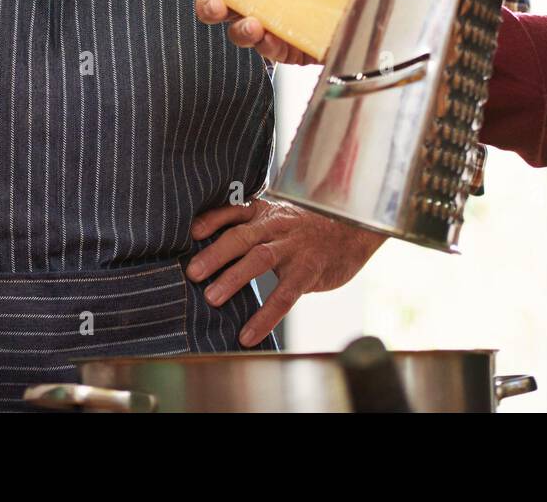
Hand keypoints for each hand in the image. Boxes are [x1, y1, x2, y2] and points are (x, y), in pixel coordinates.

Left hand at [186, 198, 384, 344]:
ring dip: (233, 277)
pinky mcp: (309, 270)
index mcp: (267, 212)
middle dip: (215, 253)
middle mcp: (278, 225)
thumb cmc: (310, 228)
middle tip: (192, 272)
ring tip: (211, 298)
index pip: (235, 210)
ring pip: (260, 258)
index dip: (213, 220)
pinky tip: (248, 335)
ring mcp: (294, 247)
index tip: (191, 233)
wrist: (355, 229)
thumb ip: (253, 229)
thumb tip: (212, 251)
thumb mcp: (281, 219)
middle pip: (242, 235)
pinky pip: (284, 295)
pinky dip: (264, 316)